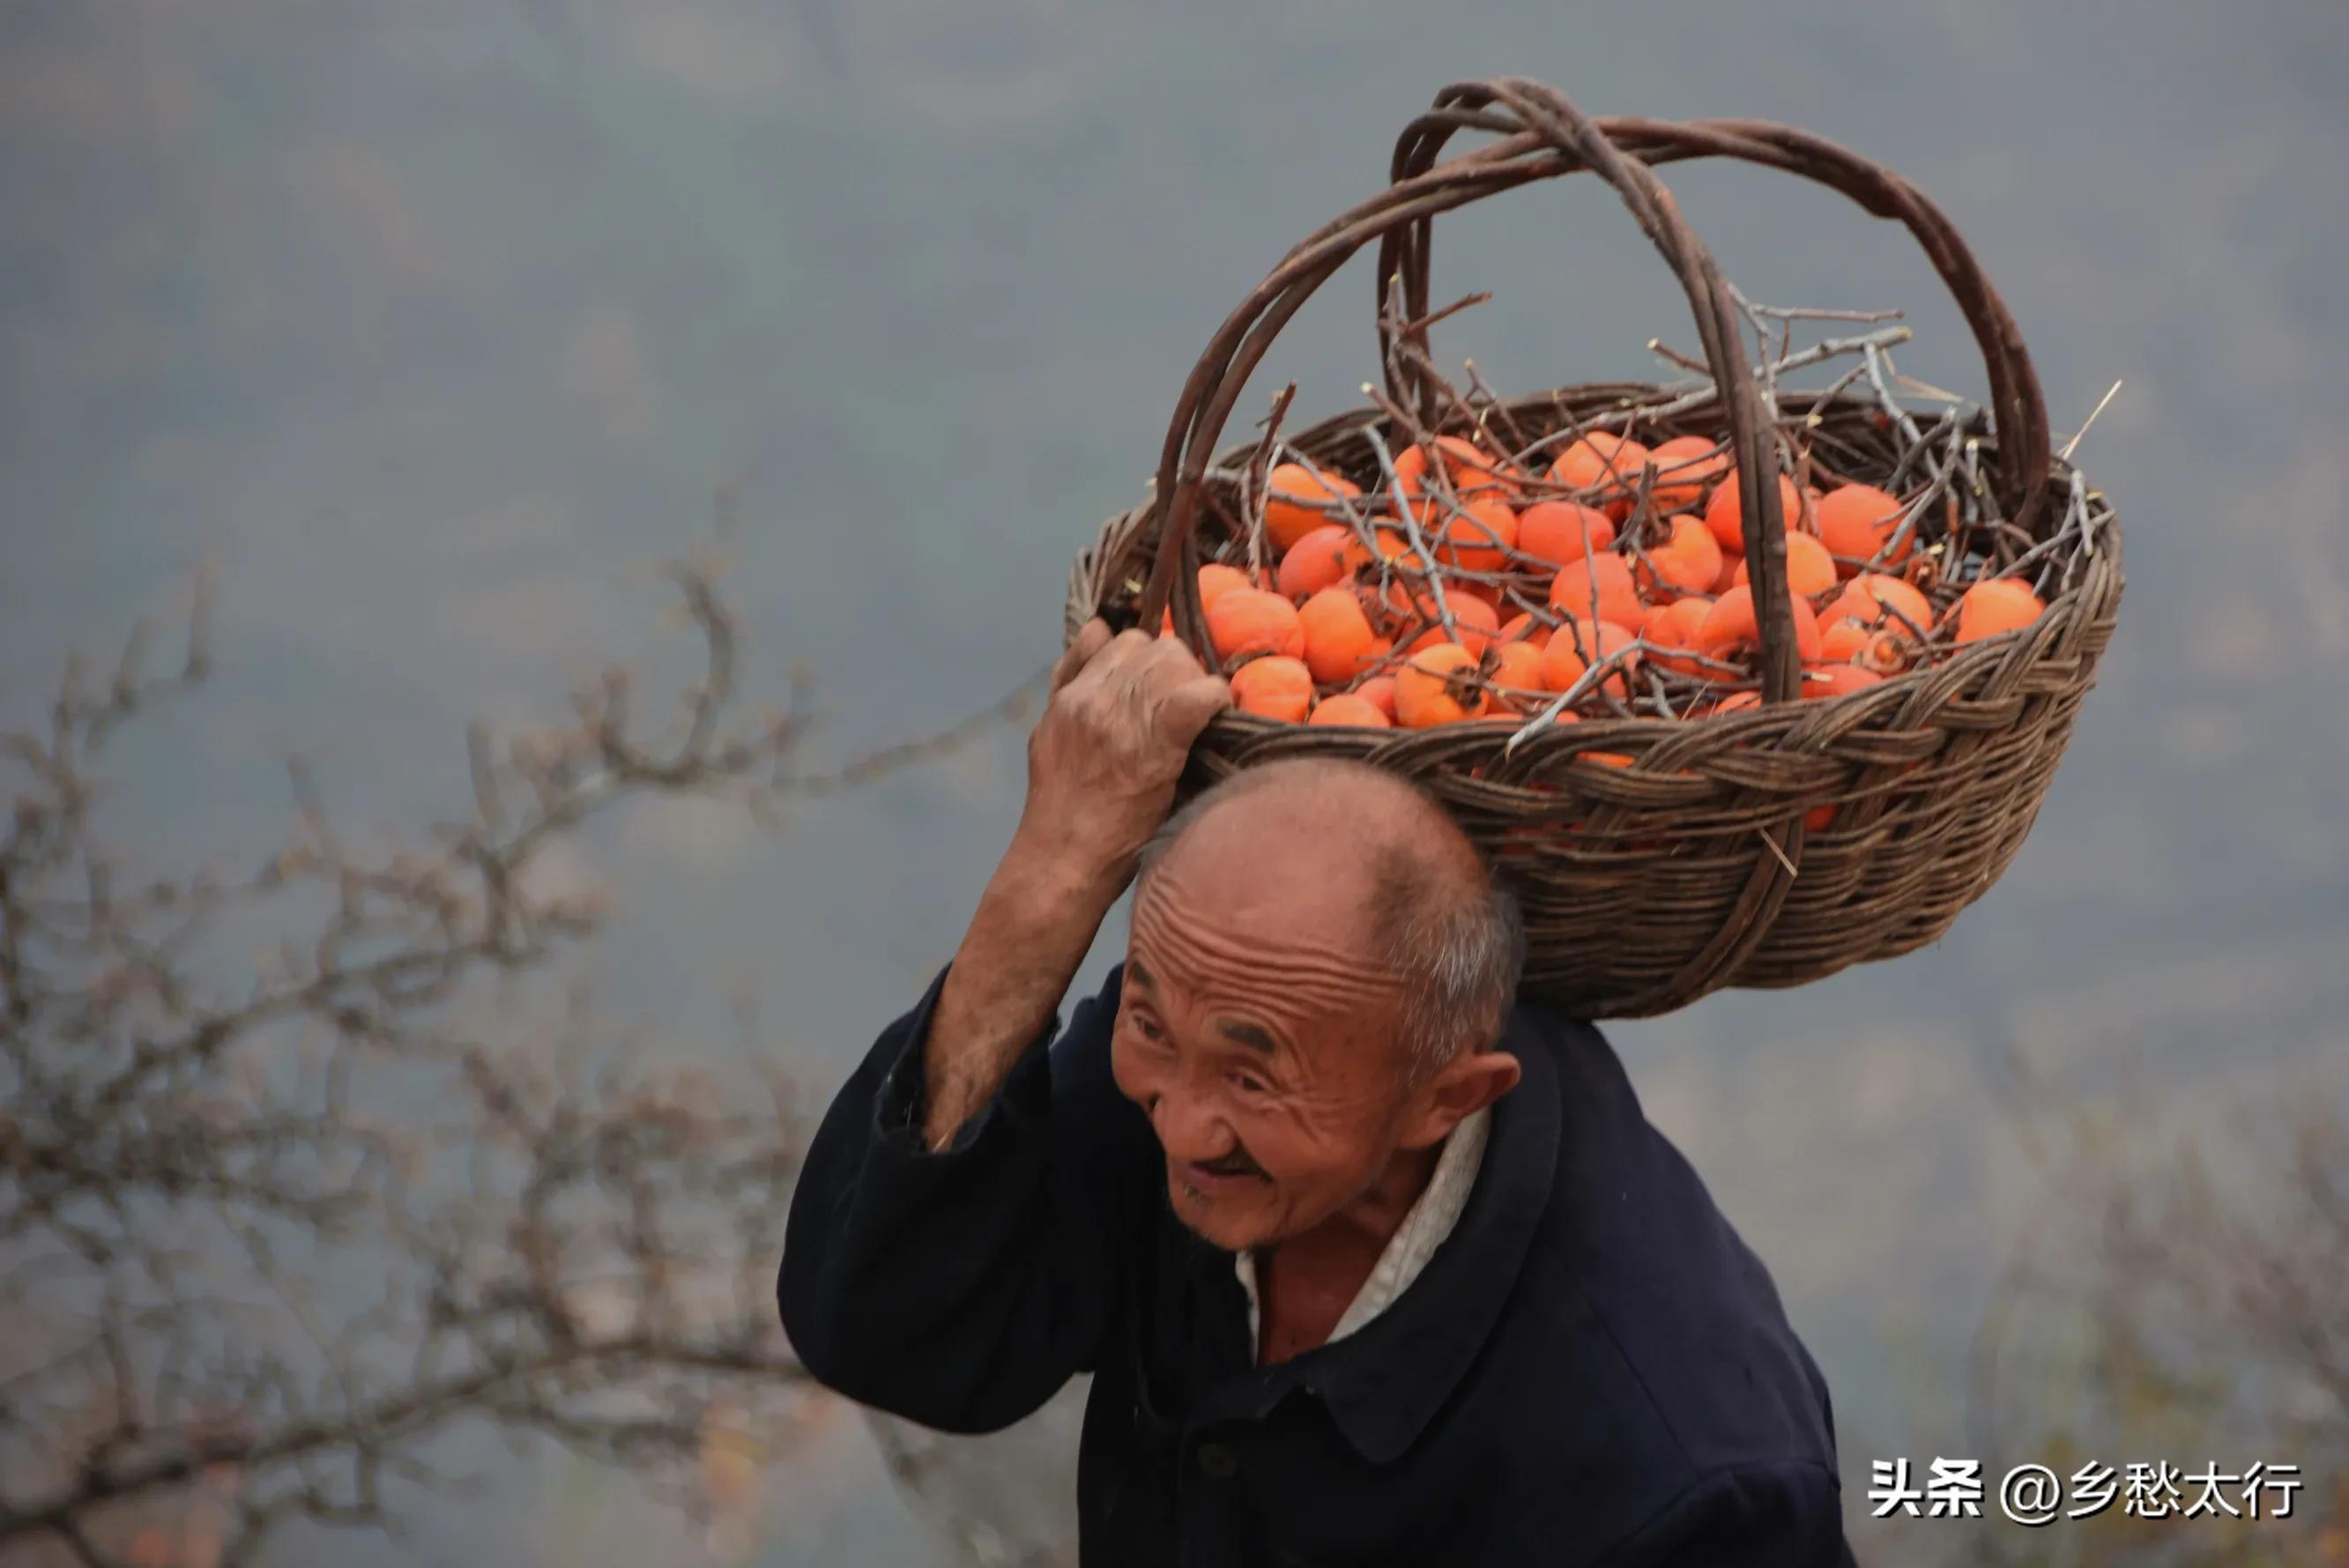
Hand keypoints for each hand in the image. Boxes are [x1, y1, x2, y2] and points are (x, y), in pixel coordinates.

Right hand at [1014, 618, 1230, 891]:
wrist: (1063, 858)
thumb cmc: (1060, 806)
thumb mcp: (1049, 731)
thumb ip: (1070, 678)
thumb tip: (1096, 628)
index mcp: (1071, 693)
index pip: (1122, 640)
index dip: (1149, 660)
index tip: (1160, 687)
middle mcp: (1095, 697)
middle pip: (1156, 648)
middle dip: (1178, 670)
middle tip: (1187, 705)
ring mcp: (1124, 719)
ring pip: (1178, 664)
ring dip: (1196, 686)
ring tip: (1199, 718)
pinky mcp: (1157, 744)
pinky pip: (1199, 696)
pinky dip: (1214, 700)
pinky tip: (1215, 718)